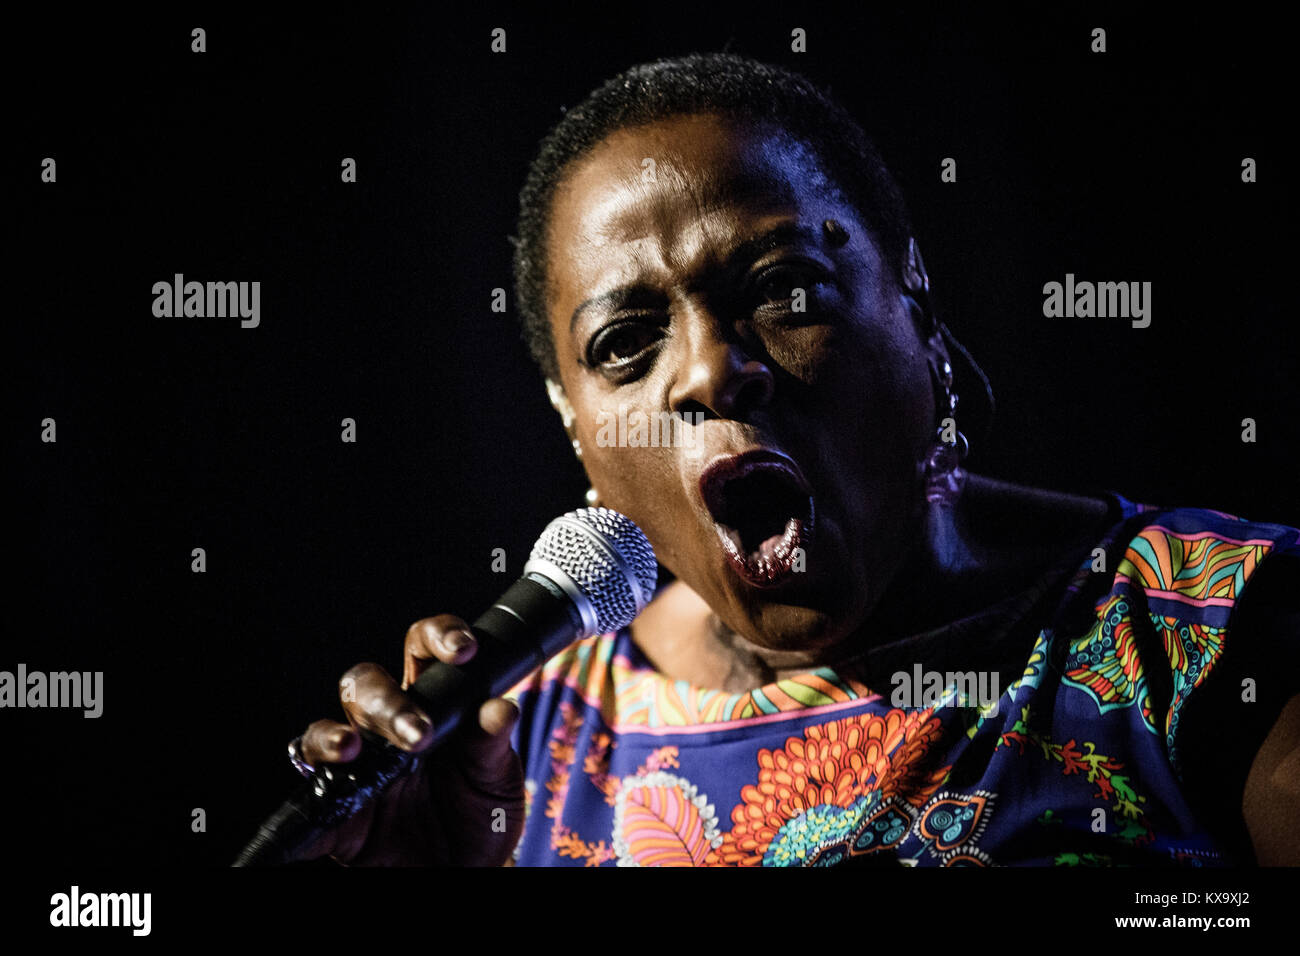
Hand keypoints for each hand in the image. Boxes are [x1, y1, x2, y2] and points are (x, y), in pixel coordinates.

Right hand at [294, 615, 525, 865]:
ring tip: (352, 749)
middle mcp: (387, 726)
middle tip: (421, 734)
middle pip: (366, 684)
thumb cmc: (481, 815)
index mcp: (432, 703)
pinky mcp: (339, 811)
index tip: (463, 650)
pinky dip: (306, 802)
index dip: (438, 636)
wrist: (465, 871)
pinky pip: (308, 799)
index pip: (423, 650)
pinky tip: (322, 805)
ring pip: (326, 729)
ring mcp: (358, 766)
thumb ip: (493, 744)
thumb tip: (500, 709)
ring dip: (334, 735)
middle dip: (389, 702)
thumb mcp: (497, 778)